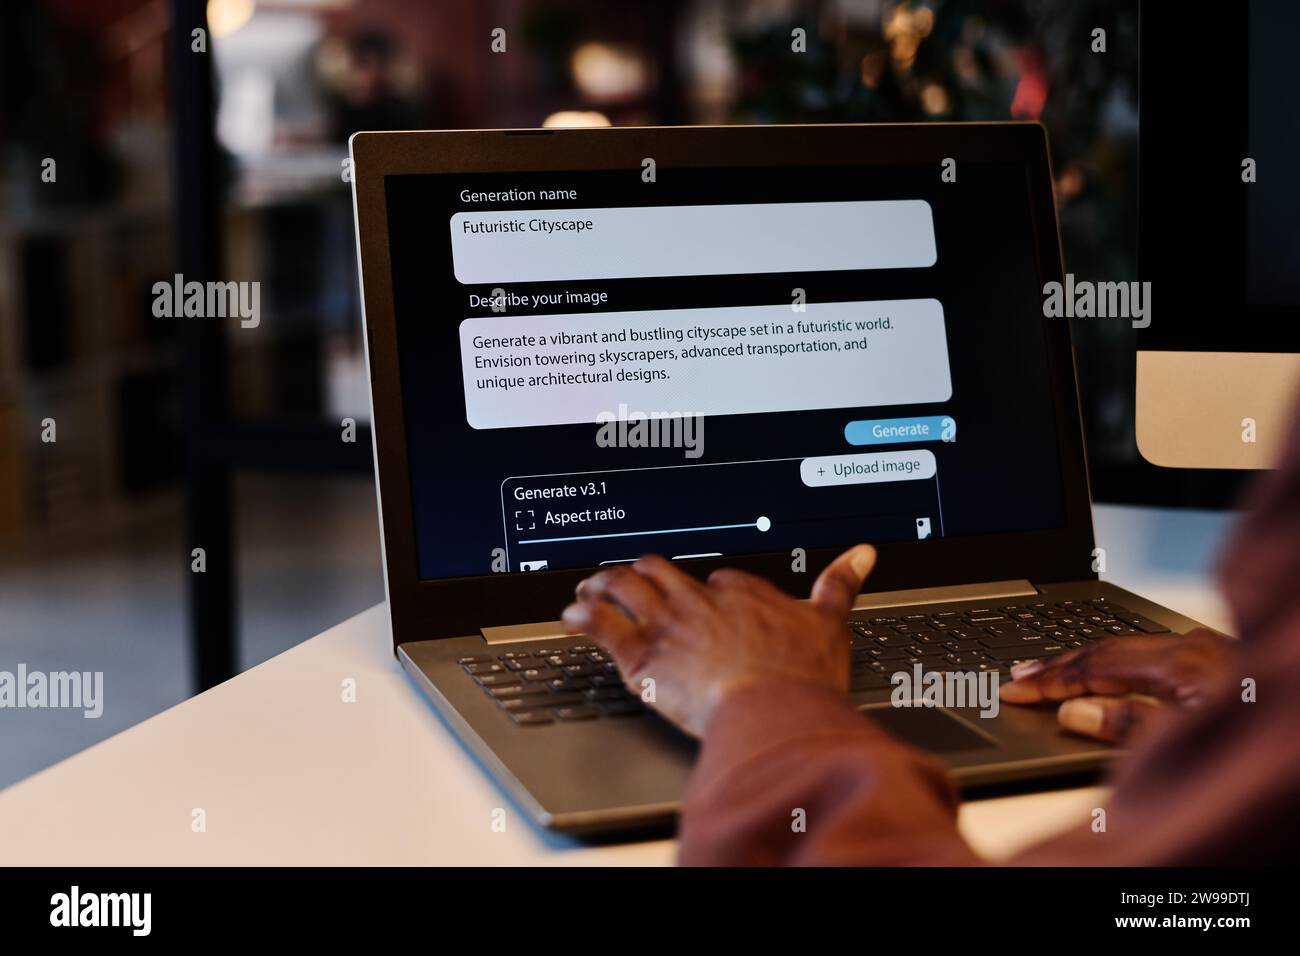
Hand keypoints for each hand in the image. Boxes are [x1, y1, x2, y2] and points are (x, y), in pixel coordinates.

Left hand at [561, 545, 876, 736]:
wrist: (772, 712)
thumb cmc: (800, 677)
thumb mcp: (829, 624)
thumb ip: (840, 585)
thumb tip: (862, 556)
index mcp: (742, 592)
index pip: (718, 580)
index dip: (708, 590)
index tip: (703, 599)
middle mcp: (700, 601)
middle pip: (661, 573)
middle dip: (643, 574)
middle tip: (629, 579)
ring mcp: (667, 625)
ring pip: (626, 587)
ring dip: (603, 584)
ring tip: (590, 586)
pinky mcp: (641, 654)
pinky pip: (601, 624)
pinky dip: (581, 616)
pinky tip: (569, 615)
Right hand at [999, 628, 1233, 742]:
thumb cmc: (1273, 735)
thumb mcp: (1194, 741)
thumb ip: (1132, 725)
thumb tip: (1077, 711)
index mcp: (1179, 663)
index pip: (1093, 666)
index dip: (1049, 680)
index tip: (1014, 691)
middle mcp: (1190, 647)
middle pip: (1105, 648)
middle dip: (1056, 663)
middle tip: (1016, 676)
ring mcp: (1206, 648)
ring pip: (1128, 647)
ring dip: (1085, 660)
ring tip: (1049, 670)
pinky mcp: (1220, 657)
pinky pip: (1150, 651)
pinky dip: (1116, 661)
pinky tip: (1109, 669)